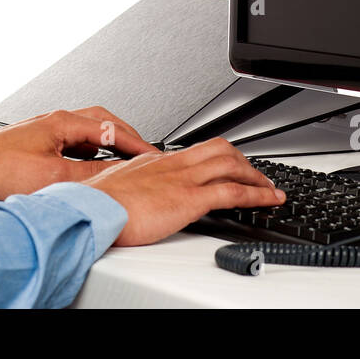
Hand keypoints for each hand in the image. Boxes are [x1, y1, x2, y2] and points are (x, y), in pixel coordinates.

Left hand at [0, 106, 159, 202]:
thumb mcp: (53, 178)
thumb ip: (90, 176)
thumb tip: (118, 177)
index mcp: (62, 121)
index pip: (111, 127)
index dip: (137, 143)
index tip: (154, 155)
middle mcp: (54, 121)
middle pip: (102, 123)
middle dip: (126, 138)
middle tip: (145, 154)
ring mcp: (45, 132)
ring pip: (87, 133)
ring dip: (107, 145)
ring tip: (124, 162)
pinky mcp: (36, 145)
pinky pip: (73, 144)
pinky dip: (90, 154)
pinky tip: (91, 170)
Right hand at [82, 138, 284, 245]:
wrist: (90, 209)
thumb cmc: (95, 204)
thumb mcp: (115, 188)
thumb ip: (130, 187)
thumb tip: (132, 196)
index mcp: (154, 161)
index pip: (194, 152)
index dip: (217, 158)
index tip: (227, 167)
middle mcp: (172, 164)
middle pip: (219, 149)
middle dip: (242, 161)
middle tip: (255, 175)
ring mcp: (183, 178)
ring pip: (231, 164)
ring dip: (255, 176)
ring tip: (269, 188)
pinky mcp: (189, 198)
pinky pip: (233, 191)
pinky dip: (258, 194)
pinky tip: (269, 200)